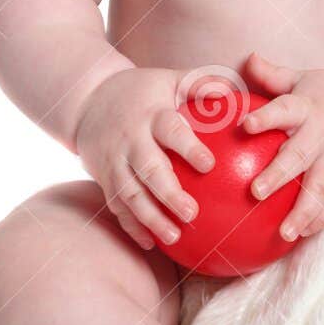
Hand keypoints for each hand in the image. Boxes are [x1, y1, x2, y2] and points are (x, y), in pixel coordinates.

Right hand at [73, 66, 224, 250]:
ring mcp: (114, 162)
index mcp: (150, 115)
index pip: (170, 131)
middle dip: (168, 193)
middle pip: (148, 169)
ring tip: (174, 237)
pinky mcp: (104, 178)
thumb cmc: (145, 92)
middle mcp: (130, 140)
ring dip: (150, 217)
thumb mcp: (171, 79)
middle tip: (192, 213)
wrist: (89, 100)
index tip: (209, 165)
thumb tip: (234, 91)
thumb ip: (202, 84)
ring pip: (130, 193)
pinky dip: (131, 226)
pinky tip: (151, 244)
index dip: (188, 148)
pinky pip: (116, 206)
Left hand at [238, 50, 323, 241]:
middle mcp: (322, 135)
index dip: (266, 118)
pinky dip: (321, 220)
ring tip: (285, 233)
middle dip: (279, 175)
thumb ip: (273, 75)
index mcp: (307, 109)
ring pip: (321, 189)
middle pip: (300, 156)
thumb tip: (247, 58)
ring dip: (303, 211)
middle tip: (256, 192)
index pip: (284, 110)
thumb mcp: (303, 79)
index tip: (246, 126)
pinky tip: (302, 235)